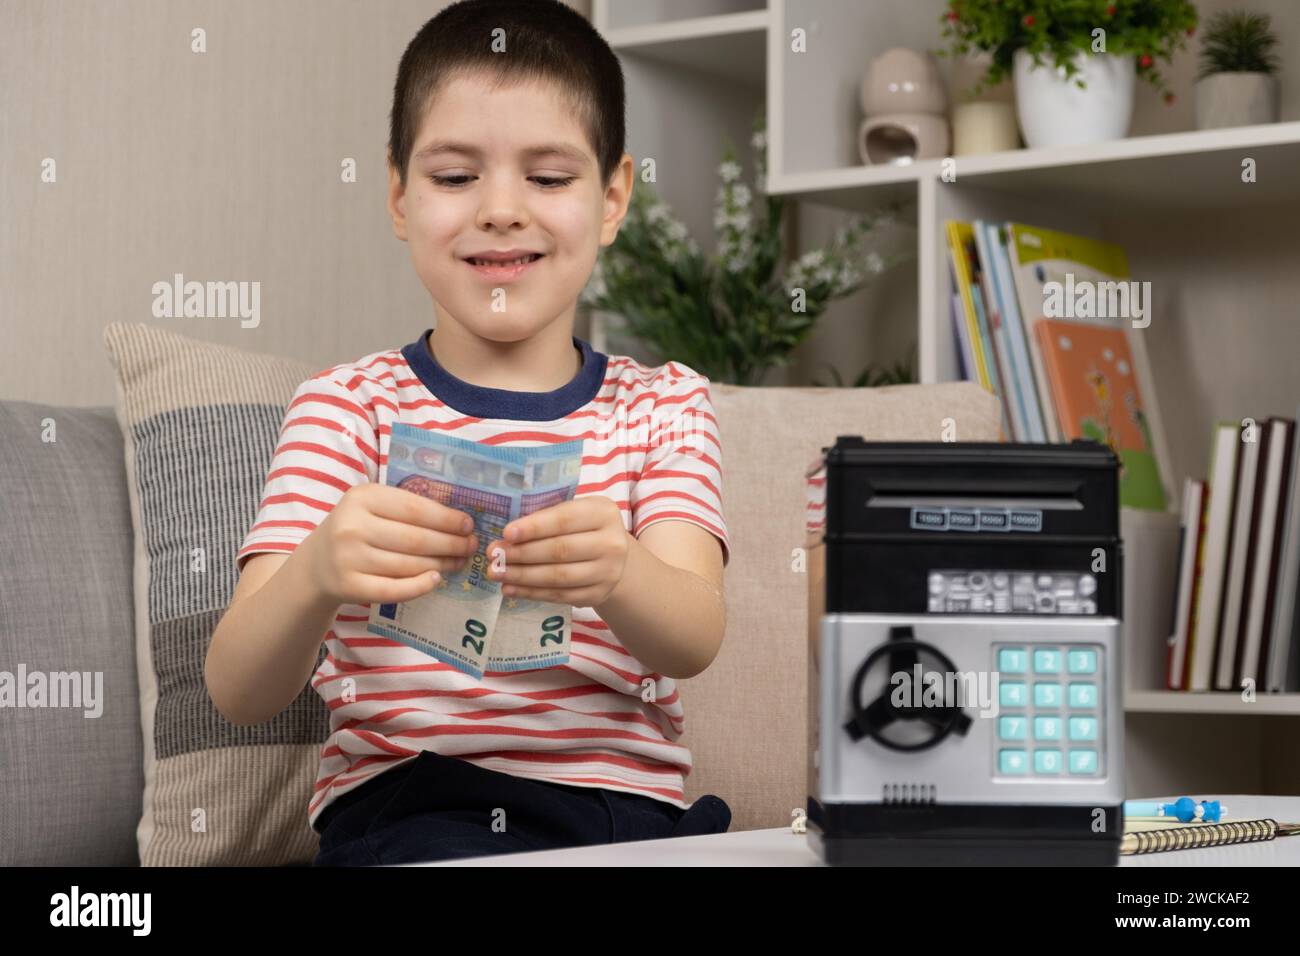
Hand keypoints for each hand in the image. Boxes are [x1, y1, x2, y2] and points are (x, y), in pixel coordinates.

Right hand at [302, 482, 478, 605]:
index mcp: (362, 497)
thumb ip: (407, 507)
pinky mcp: (349, 586)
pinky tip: (436, 580)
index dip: (447, 519)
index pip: (415, 509)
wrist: (317, 563)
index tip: (469, 525)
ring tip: (458, 562)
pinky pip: (394, 589)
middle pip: (416, 539)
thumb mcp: (373, 506)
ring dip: (441, 565)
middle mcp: (352, 526)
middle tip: (470, 547)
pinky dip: (419, 586)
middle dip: (450, 544)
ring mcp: (348, 558)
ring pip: (409, 565)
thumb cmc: (357, 529)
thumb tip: (459, 521)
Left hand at [484, 496, 629, 607]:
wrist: (612, 555)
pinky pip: (559, 596)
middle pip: (560, 550)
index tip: (506, 533)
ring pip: (558, 577)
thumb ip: (547, 516)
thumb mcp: (574, 511)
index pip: (564, 520)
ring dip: (522, 576)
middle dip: (522, 553)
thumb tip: (507, 535)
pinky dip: (531, 593)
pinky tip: (511, 589)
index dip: (534, 527)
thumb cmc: (583, 527)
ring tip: (496, 573)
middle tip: (494, 555)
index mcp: (604, 513)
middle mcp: (612, 543)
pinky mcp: (598, 594)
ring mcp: (608, 572)